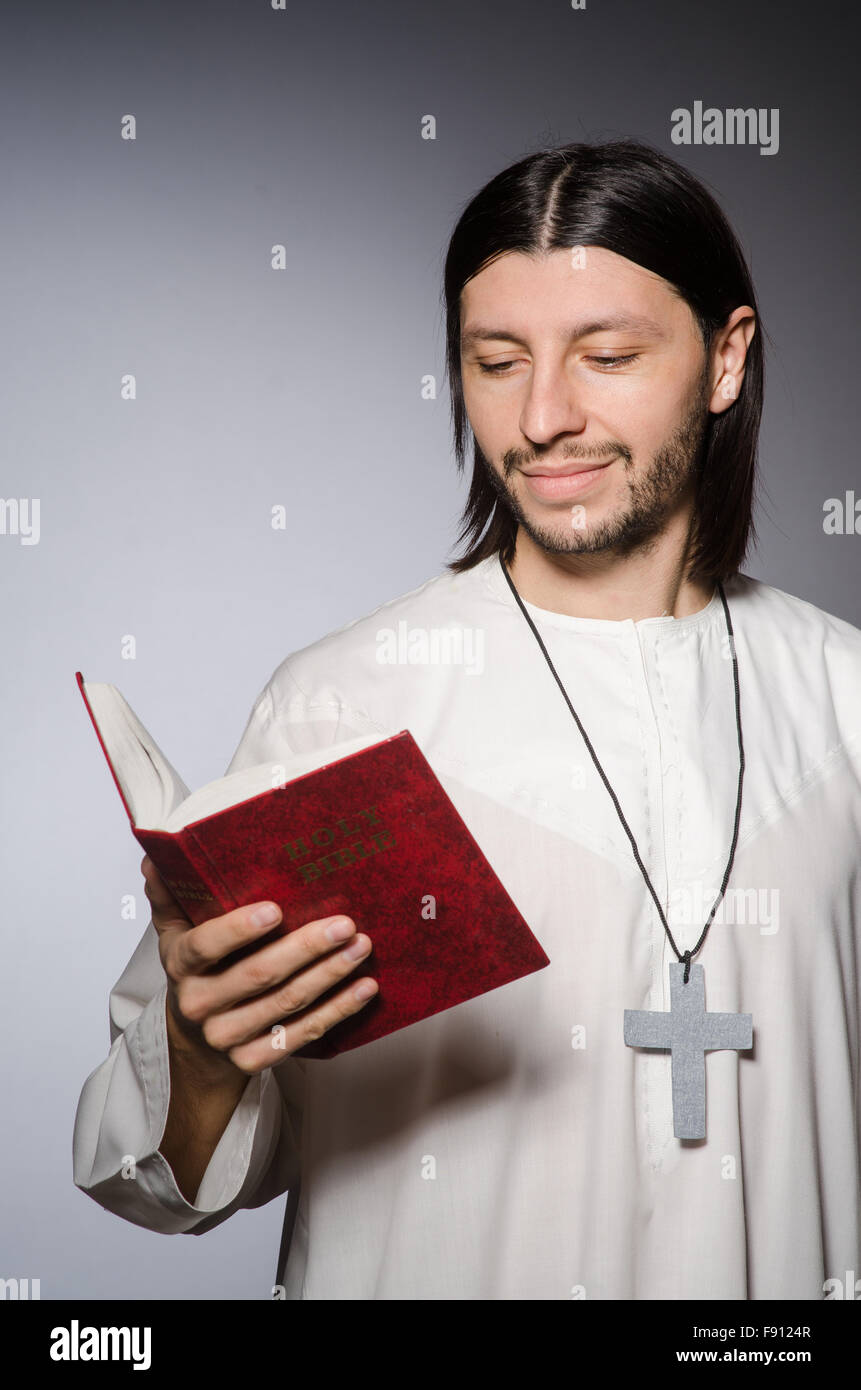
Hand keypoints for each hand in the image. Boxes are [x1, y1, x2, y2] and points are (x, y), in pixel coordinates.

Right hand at [143, 856, 377, 1075]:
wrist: (195, 1043)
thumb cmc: (198, 973)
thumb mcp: (176, 933)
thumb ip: (171, 894)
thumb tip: (157, 853)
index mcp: (181, 965)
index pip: (206, 946)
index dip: (239, 929)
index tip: (275, 909)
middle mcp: (201, 1003)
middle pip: (259, 975)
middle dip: (306, 948)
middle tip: (344, 924)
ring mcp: (227, 1036)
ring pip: (286, 1004)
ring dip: (330, 975)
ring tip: (361, 947)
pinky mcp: (254, 1059)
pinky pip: (302, 1035)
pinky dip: (338, 1011)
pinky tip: (364, 988)